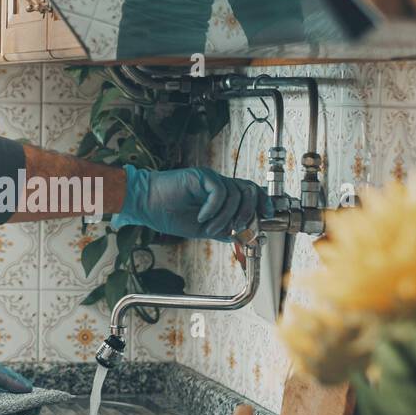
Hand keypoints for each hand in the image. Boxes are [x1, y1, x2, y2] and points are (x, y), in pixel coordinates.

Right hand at [112, 164, 271, 239]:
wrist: (147, 205)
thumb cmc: (170, 214)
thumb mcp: (202, 229)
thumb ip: (222, 231)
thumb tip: (242, 238)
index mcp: (222, 195)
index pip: (251, 193)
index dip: (263, 203)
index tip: (268, 217)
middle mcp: (219, 184)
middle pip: (249, 191)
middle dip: (249, 212)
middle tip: (238, 228)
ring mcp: (210, 179)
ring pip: (236, 194)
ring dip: (226, 217)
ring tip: (210, 227)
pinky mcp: (200, 176)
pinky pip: (219, 192)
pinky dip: (214, 208)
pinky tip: (202, 217)